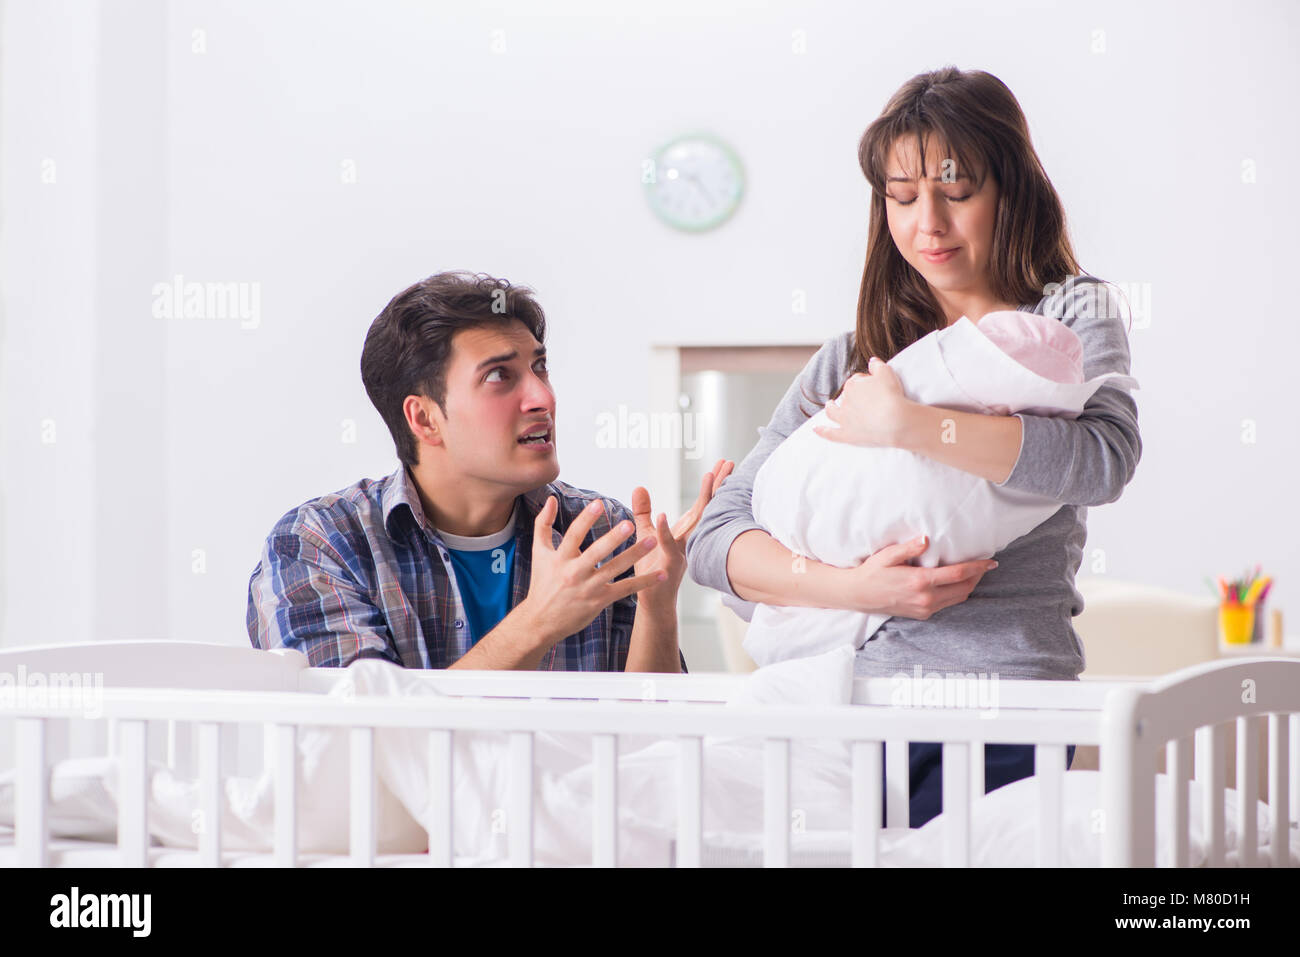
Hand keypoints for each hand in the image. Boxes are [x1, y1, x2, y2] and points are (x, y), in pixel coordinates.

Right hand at [520, 496, 664, 643]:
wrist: (541, 620)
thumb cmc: (542, 582)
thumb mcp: (539, 553)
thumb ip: (543, 523)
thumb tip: (551, 499)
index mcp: (560, 558)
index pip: (574, 535)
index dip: (586, 519)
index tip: (599, 503)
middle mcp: (574, 573)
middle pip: (596, 552)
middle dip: (614, 538)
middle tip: (631, 523)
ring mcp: (589, 588)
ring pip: (615, 569)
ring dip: (635, 555)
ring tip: (653, 541)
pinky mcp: (600, 601)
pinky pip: (625, 589)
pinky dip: (644, 582)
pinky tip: (660, 574)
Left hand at [629, 458, 732, 606]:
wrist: (652, 601)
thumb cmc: (651, 568)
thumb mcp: (645, 533)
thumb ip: (643, 511)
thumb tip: (639, 486)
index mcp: (685, 531)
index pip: (702, 504)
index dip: (712, 484)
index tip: (721, 465)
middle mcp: (688, 539)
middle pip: (706, 508)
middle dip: (718, 485)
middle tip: (728, 463)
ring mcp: (680, 551)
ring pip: (695, 522)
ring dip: (704, 499)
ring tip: (709, 476)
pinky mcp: (667, 564)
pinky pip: (666, 545)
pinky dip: (663, 530)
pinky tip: (662, 514)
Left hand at [813, 359, 912, 448]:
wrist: (894, 420)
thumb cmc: (891, 395)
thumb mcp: (887, 373)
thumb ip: (877, 365)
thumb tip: (872, 361)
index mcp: (853, 385)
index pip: (856, 381)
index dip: (865, 382)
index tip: (875, 386)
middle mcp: (845, 401)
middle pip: (846, 395)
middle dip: (852, 395)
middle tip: (867, 399)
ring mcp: (844, 419)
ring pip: (832, 412)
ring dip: (830, 408)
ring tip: (829, 405)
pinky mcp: (847, 435)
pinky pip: (831, 433)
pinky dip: (822, 431)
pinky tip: (815, 429)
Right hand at [844, 535, 998, 618]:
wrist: (858, 596)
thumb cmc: (871, 572)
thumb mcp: (887, 556)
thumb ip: (909, 547)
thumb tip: (927, 539)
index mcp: (920, 582)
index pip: (958, 574)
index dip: (978, 567)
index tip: (991, 561)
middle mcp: (926, 598)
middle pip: (964, 588)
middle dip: (978, 576)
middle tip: (985, 564)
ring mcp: (925, 609)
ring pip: (958, 598)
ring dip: (969, 585)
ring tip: (974, 572)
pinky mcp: (922, 614)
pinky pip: (948, 604)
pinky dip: (957, 593)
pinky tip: (956, 583)